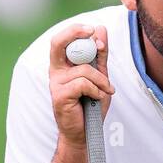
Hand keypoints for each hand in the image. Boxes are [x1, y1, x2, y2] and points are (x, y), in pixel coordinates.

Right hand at [49, 23, 113, 148]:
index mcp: (63, 65)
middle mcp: (56, 71)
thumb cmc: (91, 105)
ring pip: (84, 69)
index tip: (94, 29)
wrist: (85, 132)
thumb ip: (100, 55)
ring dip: (102, 80)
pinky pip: (83, 84)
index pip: (62, 39)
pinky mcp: (59, 96)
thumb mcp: (100, 77)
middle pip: (57, 43)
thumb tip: (101, 29)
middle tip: (92, 32)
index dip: (76, 31)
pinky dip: (96, 91)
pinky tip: (97, 99)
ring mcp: (55, 83)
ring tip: (106, 91)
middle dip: (75, 33)